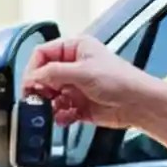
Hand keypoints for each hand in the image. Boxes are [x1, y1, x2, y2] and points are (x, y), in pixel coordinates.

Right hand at [21, 36, 155, 129]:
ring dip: (49, 105)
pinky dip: (60, 116)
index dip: (33, 68)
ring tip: (52, 110)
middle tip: (36, 99)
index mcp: (75, 48)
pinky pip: (60, 111)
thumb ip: (54, 73)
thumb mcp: (82, 71)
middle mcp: (73, 66)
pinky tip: (65, 117)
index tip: (29, 83)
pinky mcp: (79, 105)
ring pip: (50, 95)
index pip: (43, 54)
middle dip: (40, 89)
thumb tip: (32, 77)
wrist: (138, 104)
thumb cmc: (119, 80)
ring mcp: (75, 86)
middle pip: (44, 76)